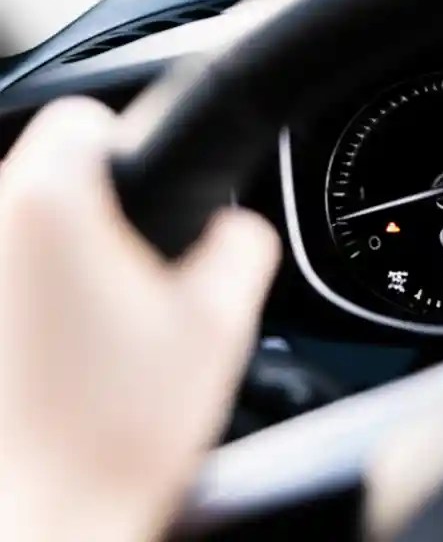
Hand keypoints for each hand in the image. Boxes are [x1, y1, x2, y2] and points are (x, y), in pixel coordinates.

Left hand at [0, 98, 279, 541]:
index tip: (147, 194)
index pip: (84, 119)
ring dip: (45, 266)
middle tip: (128, 287)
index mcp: (51, 204)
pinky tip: (42, 365)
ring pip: (12, 239)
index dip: (132, 148)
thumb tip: (235, 232)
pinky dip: (20, 306)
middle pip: (41, 180)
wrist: (38, 523)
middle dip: (88, 219)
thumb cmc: (120, 429)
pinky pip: (0, 284)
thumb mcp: (220, 326)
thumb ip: (240, 247)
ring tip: (84, 339)